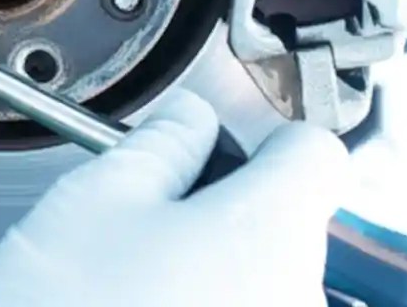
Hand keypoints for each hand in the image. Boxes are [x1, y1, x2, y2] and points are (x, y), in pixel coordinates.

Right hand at [0, 90, 348, 306]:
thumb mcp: (94, 201)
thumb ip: (161, 143)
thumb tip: (190, 118)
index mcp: (270, 231)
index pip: (313, 152)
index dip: (264, 141)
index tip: (219, 154)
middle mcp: (300, 298)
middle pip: (286, 226)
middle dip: (223, 216)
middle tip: (147, 232)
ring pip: (265, 285)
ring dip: (214, 277)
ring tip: (134, 293)